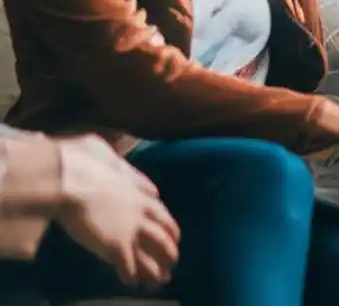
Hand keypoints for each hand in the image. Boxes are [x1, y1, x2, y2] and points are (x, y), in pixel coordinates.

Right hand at [54, 135, 179, 288]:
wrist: (69, 178)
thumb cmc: (79, 160)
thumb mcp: (99, 150)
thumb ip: (106, 156)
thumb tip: (101, 150)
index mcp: (136, 185)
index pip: (156, 203)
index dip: (161, 215)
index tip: (164, 222)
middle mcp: (140, 207)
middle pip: (164, 227)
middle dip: (171, 241)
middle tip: (175, 253)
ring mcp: (131, 227)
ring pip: (154, 248)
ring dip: (160, 263)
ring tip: (164, 275)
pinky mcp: (117, 245)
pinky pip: (129, 264)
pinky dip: (131, 275)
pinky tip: (131, 282)